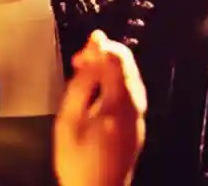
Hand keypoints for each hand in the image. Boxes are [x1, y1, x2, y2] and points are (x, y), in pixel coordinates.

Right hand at [54, 31, 146, 185]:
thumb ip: (81, 83)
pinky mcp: (136, 125)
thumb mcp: (69, 119)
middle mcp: (135, 105)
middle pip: (127, 65)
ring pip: (130, 77)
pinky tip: (96, 92)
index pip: (117, 58)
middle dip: (104, 56)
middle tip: (79, 62)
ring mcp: (139, 116)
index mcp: (119, 102)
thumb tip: (90, 54)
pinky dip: (114, 84)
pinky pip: (130, 92)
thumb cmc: (78, 160)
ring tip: (84, 76)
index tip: (79, 54)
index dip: (98, 48)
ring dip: (108, 69)